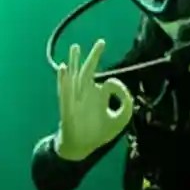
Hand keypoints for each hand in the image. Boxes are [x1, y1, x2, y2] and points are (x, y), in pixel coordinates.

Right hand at [55, 40, 134, 160]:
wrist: (82, 147)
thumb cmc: (100, 132)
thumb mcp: (121, 119)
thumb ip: (127, 103)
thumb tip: (119, 87)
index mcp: (98, 95)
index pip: (109, 83)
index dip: (117, 88)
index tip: (119, 95)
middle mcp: (86, 94)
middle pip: (89, 71)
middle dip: (95, 56)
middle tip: (102, 41)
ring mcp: (76, 99)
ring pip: (75, 76)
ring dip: (75, 62)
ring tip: (75, 47)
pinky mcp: (68, 108)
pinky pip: (65, 91)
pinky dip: (63, 80)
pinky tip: (63, 68)